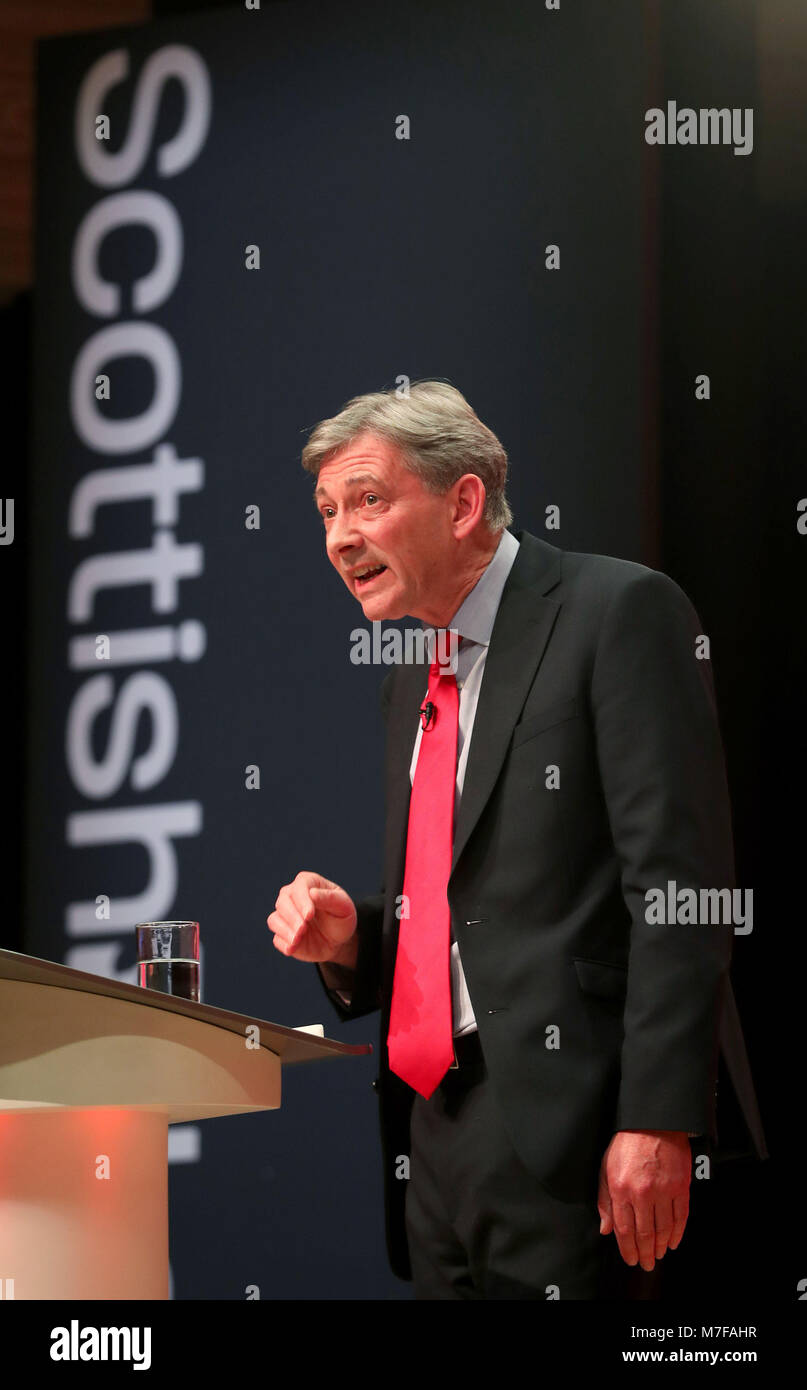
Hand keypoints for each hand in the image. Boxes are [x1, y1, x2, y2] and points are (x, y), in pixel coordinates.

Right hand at [267, 870, 356, 963]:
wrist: (338, 939)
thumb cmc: (341, 917)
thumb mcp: (344, 907)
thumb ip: (330, 898)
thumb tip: (312, 893)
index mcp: (308, 883)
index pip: (299, 888)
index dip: (302, 901)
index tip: (309, 915)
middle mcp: (292, 897)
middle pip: (282, 903)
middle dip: (292, 917)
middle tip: (303, 929)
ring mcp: (285, 916)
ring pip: (274, 920)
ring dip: (285, 931)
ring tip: (297, 940)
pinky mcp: (283, 935)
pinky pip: (277, 939)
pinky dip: (283, 944)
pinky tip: (292, 949)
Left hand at [597, 1129, 691, 1270]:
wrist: (652, 1123)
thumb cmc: (627, 1144)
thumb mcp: (606, 1168)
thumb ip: (604, 1200)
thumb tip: (606, 1229)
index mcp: (620, 1189)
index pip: (624, 1229)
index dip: (627, 1249)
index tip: (630, 1259)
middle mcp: (642, 1193)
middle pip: (644, 1233)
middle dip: (645, 1253)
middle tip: (646, 1264)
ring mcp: (663, 1191)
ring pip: (663, 1229)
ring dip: (661, 1246)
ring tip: (658, 1255)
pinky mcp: (680, 1187)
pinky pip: (680, 1217)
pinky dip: (677, 1233)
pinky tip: (673, 1242)